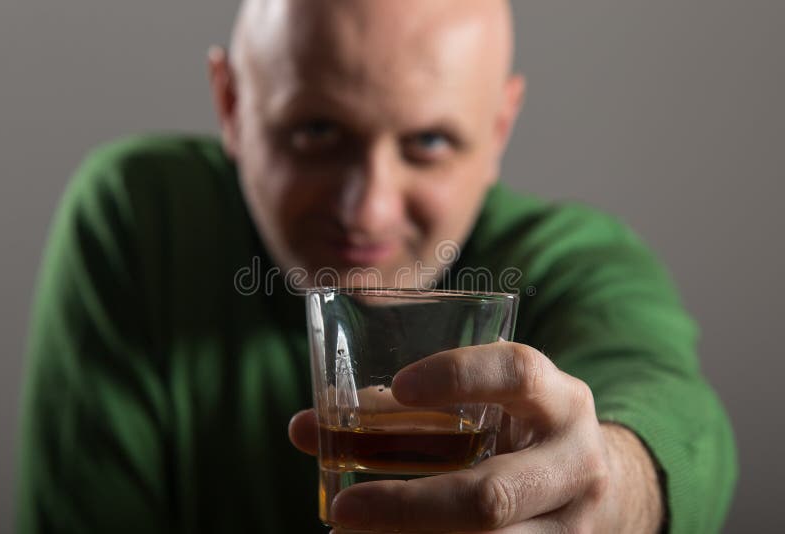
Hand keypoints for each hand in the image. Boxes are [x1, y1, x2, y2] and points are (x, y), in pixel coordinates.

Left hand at [289, 341, 662, 532]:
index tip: (397, 388)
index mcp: (557, 399)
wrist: (595, 480)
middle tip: (342, 508)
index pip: (518, 374)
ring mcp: (574, 524)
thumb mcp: (482, 407)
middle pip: (490, 497)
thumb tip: (304, 427)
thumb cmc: (514, 429)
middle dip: (407, 508)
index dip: (458, 376)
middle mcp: (576, 461)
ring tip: (350, 530)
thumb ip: (405, 412)